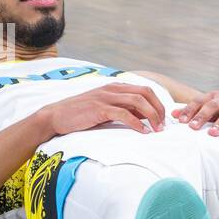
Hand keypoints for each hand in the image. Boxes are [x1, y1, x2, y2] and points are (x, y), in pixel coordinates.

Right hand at [37, 84, 165, 136]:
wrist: (56, 116)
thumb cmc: (81, 114)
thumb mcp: (105, 107)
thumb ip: (123, 108)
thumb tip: (144, 117)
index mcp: (115, 87)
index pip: (145, 89)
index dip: (158, 103)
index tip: (163, 118)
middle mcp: (112, 89)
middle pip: (145, 93)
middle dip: (158, 109)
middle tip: (163, 125)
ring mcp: (106, 97)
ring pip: (137, 101)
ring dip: (151, 116)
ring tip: (156, 129)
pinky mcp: (99, 109)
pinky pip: (124, 114)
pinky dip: (136, 123)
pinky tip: (142, 131)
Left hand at [173, 90, 218, 135]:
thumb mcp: (213, 105)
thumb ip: (195, 109)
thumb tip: (174, 114)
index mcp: (214, 96)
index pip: (199, 101)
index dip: (190, 110)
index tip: (181, 121)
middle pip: (212, 106)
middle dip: (201, 116)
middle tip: (193, 127)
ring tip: (212, 133)